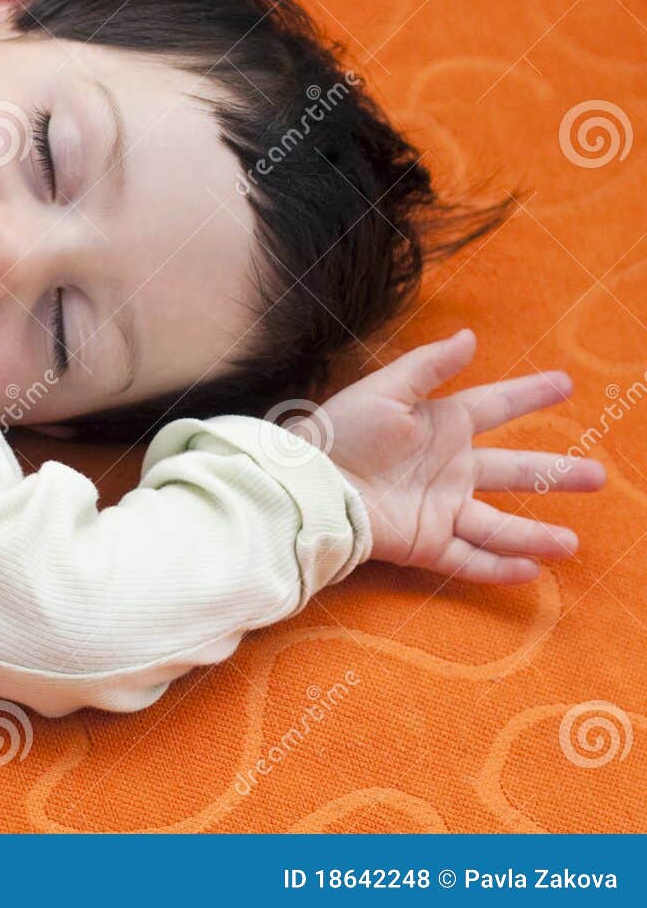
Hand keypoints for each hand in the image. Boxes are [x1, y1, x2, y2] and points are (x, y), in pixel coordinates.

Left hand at [299, 329, 604, 583]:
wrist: (309, 483)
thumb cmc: (340, 432)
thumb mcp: (385, 391)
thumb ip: (428, 366)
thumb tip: (470, 336)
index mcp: (440, 426)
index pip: (495, 406)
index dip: (529, 394)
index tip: (566, 383)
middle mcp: (448, 468)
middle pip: (512, 471)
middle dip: (554, 473)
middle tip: (598, 476)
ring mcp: (439, 508)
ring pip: (498, 524)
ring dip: (535, 534)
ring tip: (571, 543)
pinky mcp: (424, 543)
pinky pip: (469, 557)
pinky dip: (499, 567)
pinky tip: (531, 570)